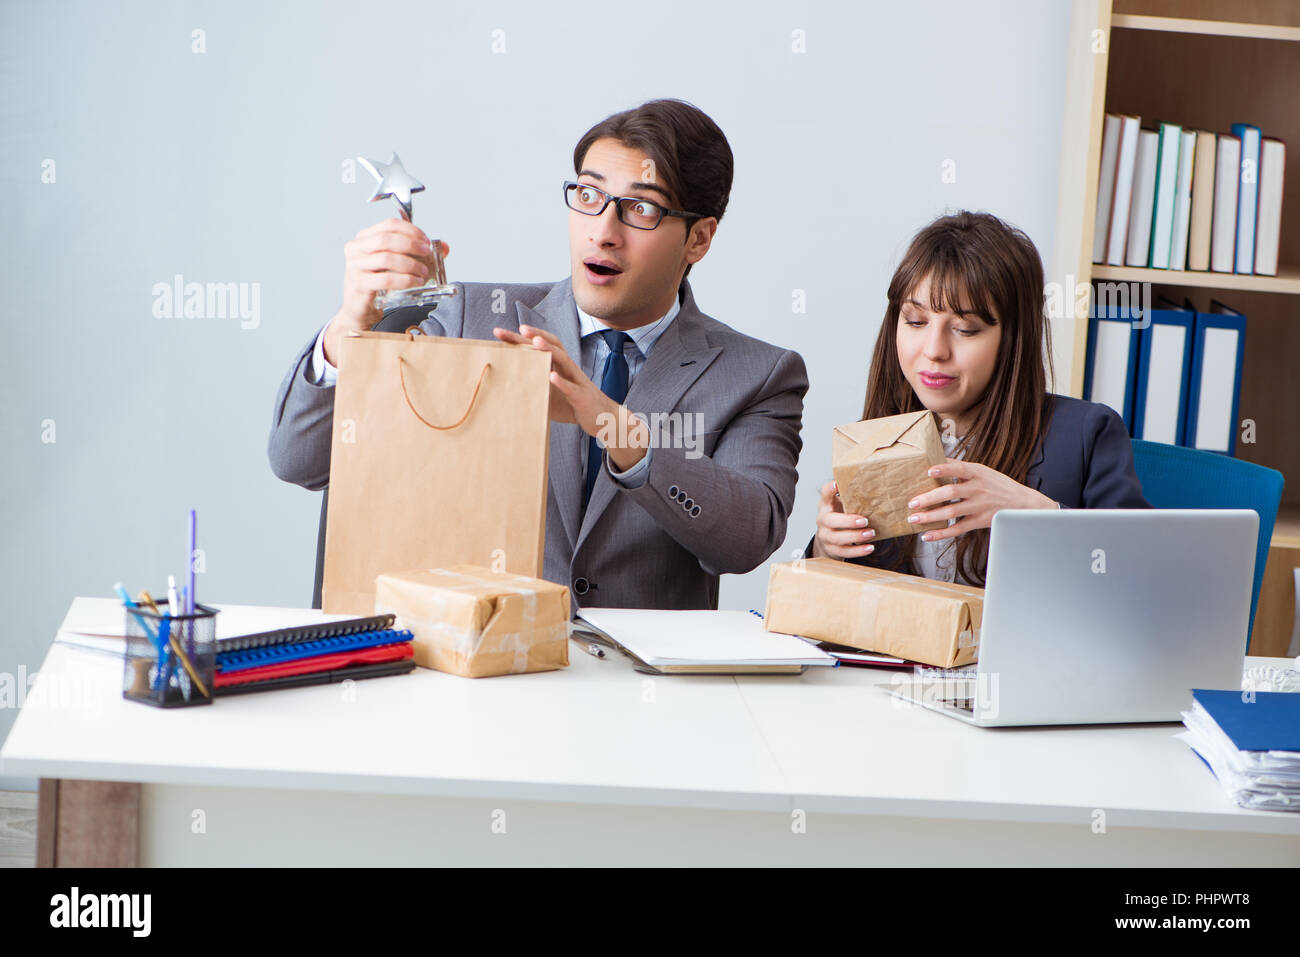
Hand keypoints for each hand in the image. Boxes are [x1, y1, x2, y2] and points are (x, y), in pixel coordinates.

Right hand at [323, 217, 450, 363]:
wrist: (360, 308)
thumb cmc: (378, 283)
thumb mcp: (396, 264)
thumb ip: (418, 253)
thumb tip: (445, 247)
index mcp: (364, 238)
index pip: (389, 224)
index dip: (411, 230)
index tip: (426, 240)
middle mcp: (356, 249)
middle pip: (386, 239)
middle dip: (411, 244)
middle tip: (427, 253)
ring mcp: (355, 266)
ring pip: (386, 258)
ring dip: (410, 264)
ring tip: (423, 271)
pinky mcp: (359, 284)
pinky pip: (386, 279)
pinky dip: (405, 280)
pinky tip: (416, 282)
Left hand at [491, 324, 649, 469]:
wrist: (605, 420)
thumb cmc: (574, 405)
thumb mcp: (551, 394)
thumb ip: (535, 386)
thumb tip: (509, 386)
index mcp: (559, 366)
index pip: (539, 347)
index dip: (521, 339)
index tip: (499, 334)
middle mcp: (568, 368)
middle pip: (551, 346)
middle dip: (533, 336)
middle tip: (517, 329)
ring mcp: (577, 380)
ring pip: (564, 360)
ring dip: (550, 350)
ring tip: (535, 342)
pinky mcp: (582, 397)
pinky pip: (572, 387)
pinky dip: (562, 381)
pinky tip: (552, 376)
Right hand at [812, 480, 874, 559]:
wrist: (827, 539)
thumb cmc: (839, 517)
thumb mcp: (841, 505)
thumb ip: (852, 497)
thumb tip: (875, 486)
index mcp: (826, 506)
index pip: (824, 495)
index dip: (829, 489)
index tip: (836, 484)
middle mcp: (822, 520)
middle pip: (830, 520)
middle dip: (848, 521)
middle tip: (864, 520)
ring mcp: (825, 536)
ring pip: (837, 538)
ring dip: (855, 536)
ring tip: (871, 533)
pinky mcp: (831, 549)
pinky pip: (844, 552)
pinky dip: (857, 551)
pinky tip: (869, 547)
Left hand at [905, 459, 1056, 542]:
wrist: (1023, 503)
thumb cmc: (997, 484)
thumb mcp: (983, 470)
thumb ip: (960, 467)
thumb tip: (936, 458)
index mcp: (978, 473)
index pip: (960, 469)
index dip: (944, 469)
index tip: (929, 470)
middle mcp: (978, 489)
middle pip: (951, 492)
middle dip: (929, 498)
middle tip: (912, 503)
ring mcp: (979, 506)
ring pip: (952, 512)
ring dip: (931, 516)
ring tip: (914, 519)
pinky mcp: (980, 521)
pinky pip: (958, 529)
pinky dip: (941, 533)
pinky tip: (927, 535)